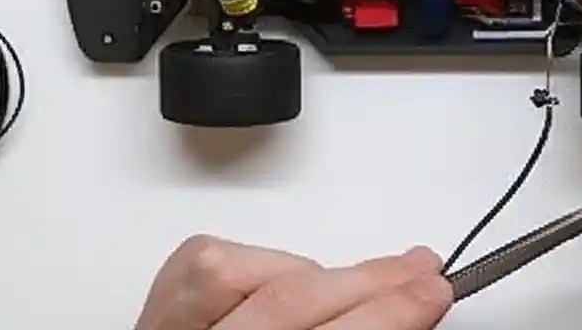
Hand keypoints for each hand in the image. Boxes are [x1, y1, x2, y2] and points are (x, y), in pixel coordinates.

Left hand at [135, 235, 453, 329]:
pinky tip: (288, 281)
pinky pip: (209, 260)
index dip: (387, 315)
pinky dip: (260, 265)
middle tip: (420, 275)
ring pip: (244, 276)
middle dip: (370, 283)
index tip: (429, 295)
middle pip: (289, 306)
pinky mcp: (153, 310)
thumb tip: (402, 320)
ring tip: (360, 283)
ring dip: (316, 274)